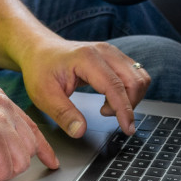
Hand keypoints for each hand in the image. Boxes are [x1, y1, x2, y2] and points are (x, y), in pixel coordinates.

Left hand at [18, 38, 150, 137]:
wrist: (40, 49)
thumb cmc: (41, 69)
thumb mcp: (44, 95)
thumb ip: (63, 114)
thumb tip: (80, 131)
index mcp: (87, 58)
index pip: (115, 86)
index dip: (124, 110)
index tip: (127, 129)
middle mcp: (104, 52)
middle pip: (135, 80)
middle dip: (129, 105)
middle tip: (106, 115)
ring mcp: (112, 53)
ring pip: (140, 77)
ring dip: (130, 99)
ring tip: (106, 108)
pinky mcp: (115, 58)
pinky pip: (135, 76)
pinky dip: (129, 92)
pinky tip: (110, 100)